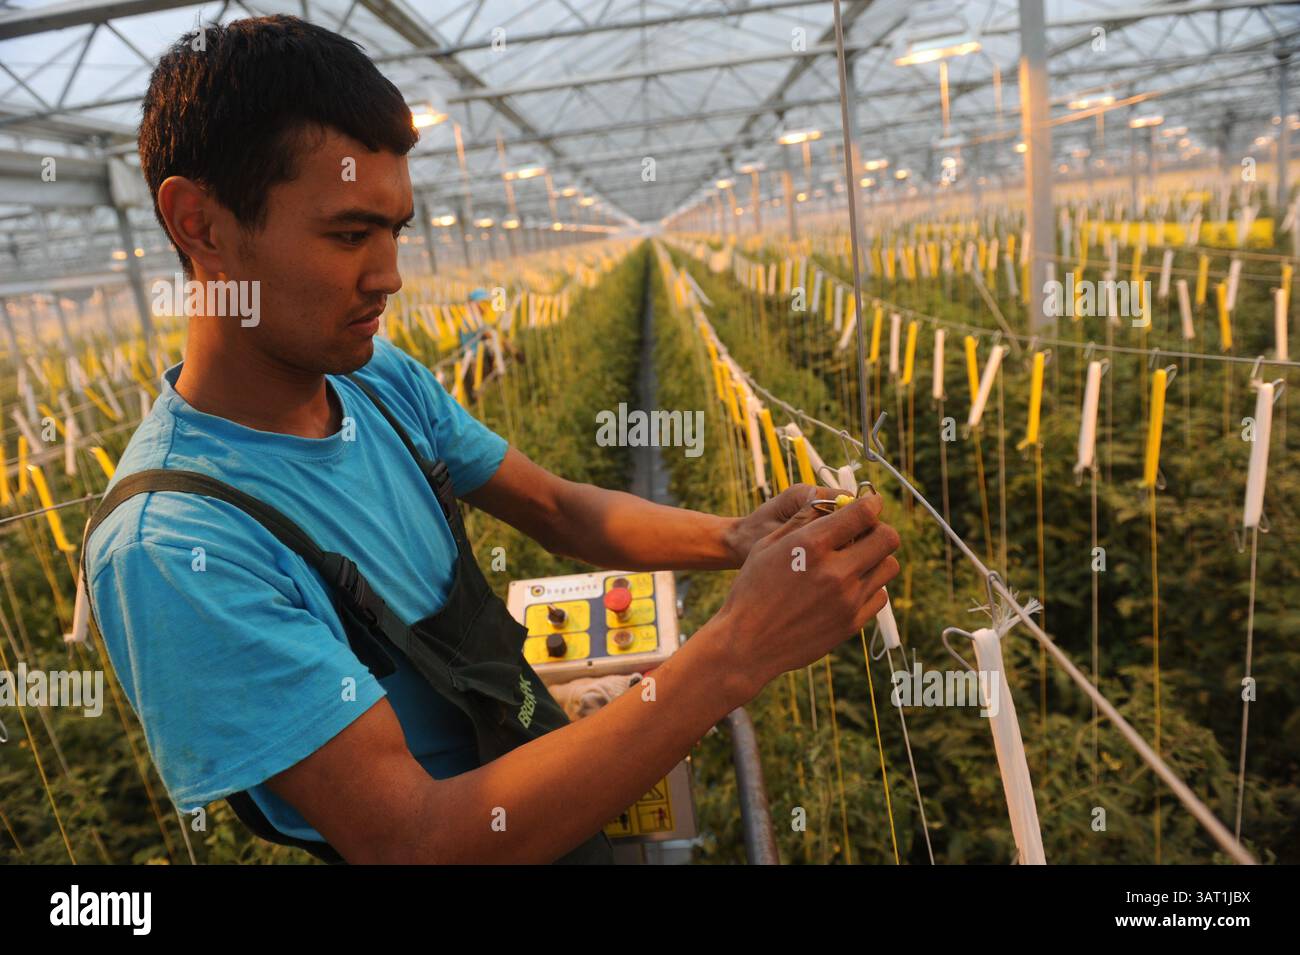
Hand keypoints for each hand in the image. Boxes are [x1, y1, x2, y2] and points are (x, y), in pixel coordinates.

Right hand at [707, 493, 899, 698]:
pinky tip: (849, 587)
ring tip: (856, 561)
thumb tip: (832, 502)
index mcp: (812, 546)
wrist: (747, 643)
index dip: (872, 504)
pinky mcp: (852, 623)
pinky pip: (880, 595)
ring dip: (877, 558)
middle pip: (888, 538)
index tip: (871, 505)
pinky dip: (870, 587)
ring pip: (889, 566)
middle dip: (879, 530)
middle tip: (865, 534)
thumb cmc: (751, 589)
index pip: (863, 513)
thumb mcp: (767, 544)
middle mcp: (836, 571)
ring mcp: (848, 600)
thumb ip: (802, 520)